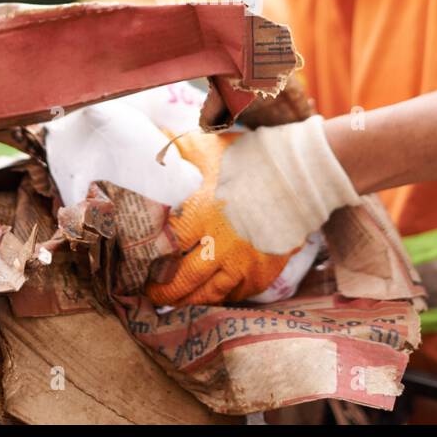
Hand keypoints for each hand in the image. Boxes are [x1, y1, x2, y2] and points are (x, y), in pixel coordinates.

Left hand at [145, 116, 360, 305]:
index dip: (147, 261)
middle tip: (150, 292)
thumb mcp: (206, 147)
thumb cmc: (248, 159)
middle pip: (181, 281)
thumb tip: (149, 136)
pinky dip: (220, 296)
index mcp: (199, 215)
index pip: (163, 249)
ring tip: (174, 301)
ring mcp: (243, 263)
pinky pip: (235, 295)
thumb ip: (174, 149)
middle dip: (161, 291)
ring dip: (187, 300)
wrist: (300, 175)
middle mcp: (219, 245)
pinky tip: (209, 293)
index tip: (137, 265)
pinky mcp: (262, 272)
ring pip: (207, 295)